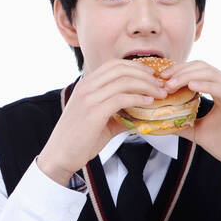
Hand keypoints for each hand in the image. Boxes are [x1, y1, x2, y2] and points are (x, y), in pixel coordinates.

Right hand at [36, 58, 167, 185]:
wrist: (60, 155)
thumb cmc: (79, 140)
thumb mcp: (99, 120)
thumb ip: (118, 113)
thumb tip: (140, 114)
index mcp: (86, 85)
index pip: (114, 65)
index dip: (135, 67)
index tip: (151, 76)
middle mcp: (86, 87)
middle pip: (121, 69)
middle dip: (145, 74)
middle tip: (160, 84)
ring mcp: (89, 98)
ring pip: (124, 81)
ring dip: (146, 86)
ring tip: (159, 94)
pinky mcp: (94, 112)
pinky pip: (121, 98)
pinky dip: (138, 98)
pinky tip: (148, 102)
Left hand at [159, 60, 220, 186]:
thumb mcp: (198, 131)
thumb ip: (182, 123)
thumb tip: (161, 122)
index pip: (199, 70)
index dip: (179, 71)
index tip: (161, 79)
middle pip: (202, 67)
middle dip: (180, 70)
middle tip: (162, 79)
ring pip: (208, 73)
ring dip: (186, 76)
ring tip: (170, 84)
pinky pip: (219, 87)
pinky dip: (204, 84)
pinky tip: (189, 86)